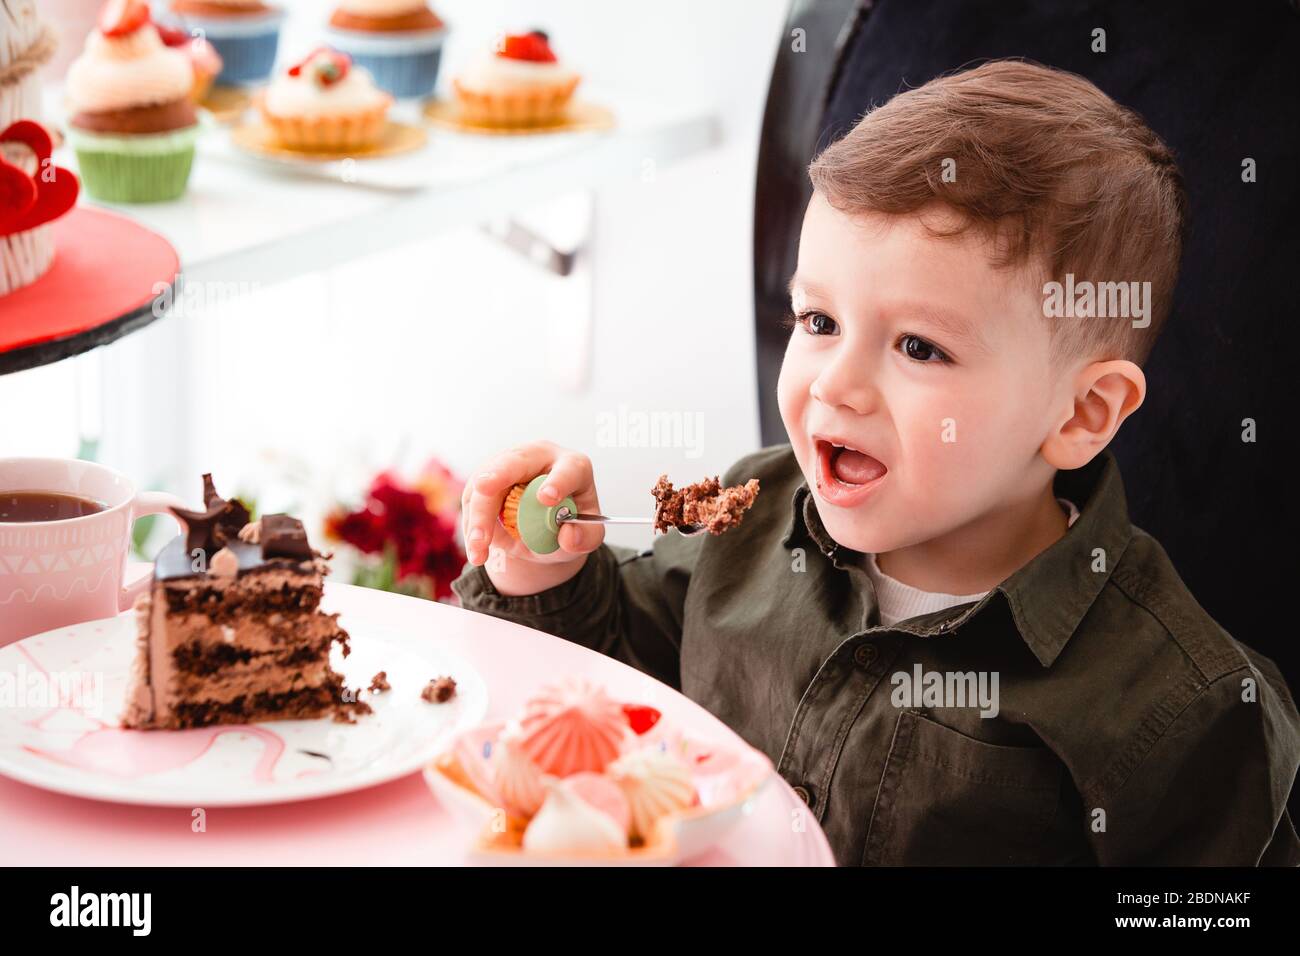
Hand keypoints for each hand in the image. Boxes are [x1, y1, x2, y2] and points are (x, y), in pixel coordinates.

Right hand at [460, 441, 604, 594]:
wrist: (545, 527)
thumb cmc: (570, 524)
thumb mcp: (586, 536)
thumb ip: (585, 538)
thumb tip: (568, 536)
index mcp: (572, 467)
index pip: (568, 470)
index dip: (558, 482)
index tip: (546, 499)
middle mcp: (539, 457)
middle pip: (515, 462)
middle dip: (498, 474)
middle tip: (484, 488)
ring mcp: (509, 463)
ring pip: (486, 483)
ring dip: (478, 516)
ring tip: (478, 548)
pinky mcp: (486, 475)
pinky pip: (473, 497)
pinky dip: (472, 525)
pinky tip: (476, 548)